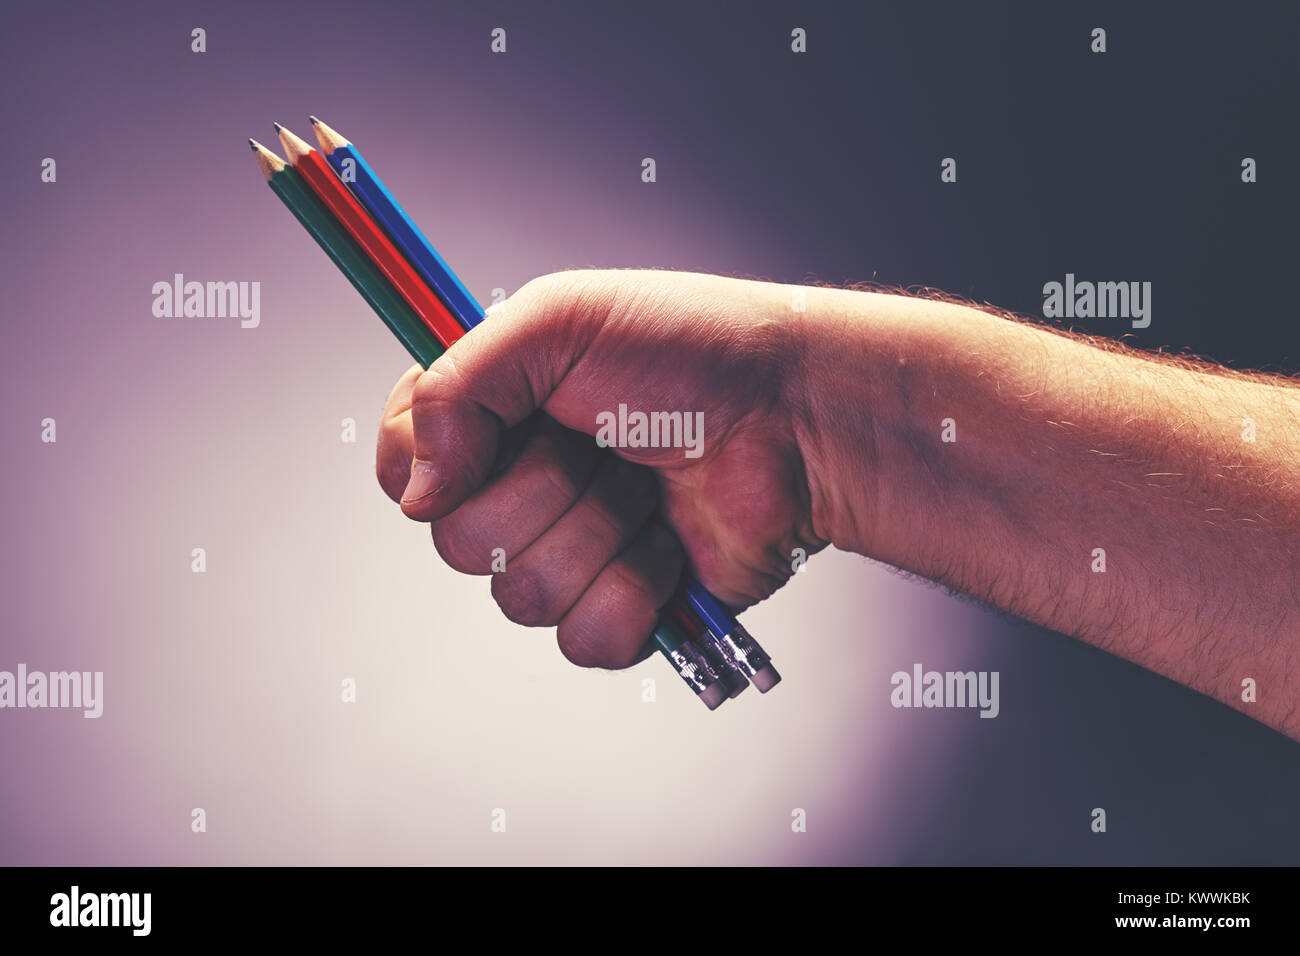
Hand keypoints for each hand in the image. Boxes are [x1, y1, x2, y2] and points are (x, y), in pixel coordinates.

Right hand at [376, 270, 831, 668]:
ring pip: (521, 596)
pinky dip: (635, 589)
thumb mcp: (557, 321)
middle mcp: (520, 487)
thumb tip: (415, 494)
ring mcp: (570, 552)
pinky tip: (671, 541)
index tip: (490, 429)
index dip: (428, 461)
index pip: (402, 464)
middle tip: (606, 440)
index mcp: (493, 415)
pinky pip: (581, 640)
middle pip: (458, 543)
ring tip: (648, 482)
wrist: (796, 417)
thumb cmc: (692, 350)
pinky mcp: (622, 608)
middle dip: (546, 488)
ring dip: (599, 532)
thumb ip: (454, 390)